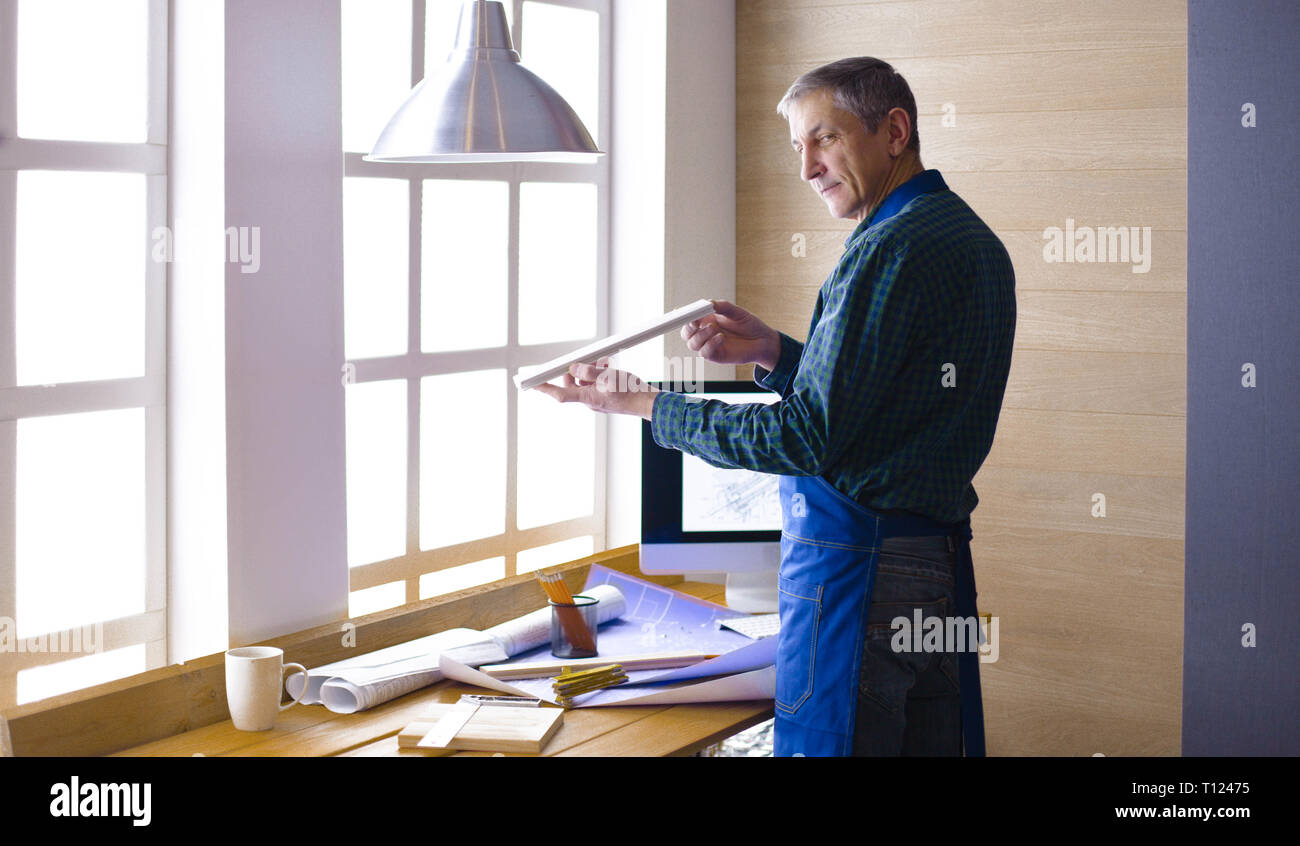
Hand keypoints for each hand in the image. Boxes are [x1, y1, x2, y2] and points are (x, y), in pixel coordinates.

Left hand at [532, 357, 658, 419]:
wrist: (647, 403)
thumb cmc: (630, 391)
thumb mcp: (608, 376)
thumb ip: (589, 372)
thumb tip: (573, 368)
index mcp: (587, 398)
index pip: (560, 393)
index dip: (544, 388)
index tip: (531, 383)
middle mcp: (589, 400)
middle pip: (572, 384)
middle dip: (577, 370)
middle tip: (588, 360)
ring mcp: (597, 400)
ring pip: (585, 382)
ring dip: (591, 370)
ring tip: (605, 363)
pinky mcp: (605, 397)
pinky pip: (595, 384)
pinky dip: (599, 374)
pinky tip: (609, 368)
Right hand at [681, 299, 780, 370]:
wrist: (763, 340)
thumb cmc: (749, 324)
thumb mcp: (736, 312)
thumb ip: (722, 307)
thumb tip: (708, 303)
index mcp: (707, 320)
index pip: (688, 319)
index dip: (682, 316)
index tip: (682, 312)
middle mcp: (705, 333)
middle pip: (685, 333)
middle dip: (687, 328)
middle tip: (695, 322)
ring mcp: (709, 346)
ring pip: (692, 344)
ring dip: (700, 335)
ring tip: (714, 329)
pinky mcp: (716, 356)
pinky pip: (704, 353)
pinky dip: (710, 344)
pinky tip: (721, 337)